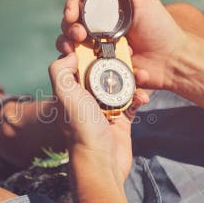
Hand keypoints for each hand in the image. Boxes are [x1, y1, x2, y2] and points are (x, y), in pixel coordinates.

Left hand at [48, 52, 143, 185]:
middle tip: (130, 54)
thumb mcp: (64, 96)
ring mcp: (105, 108)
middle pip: (103, 70)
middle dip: (118, 61)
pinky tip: (143, 97)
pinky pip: (133, 101)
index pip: (79, 62)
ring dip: (133, 78)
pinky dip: (140, 97)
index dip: (90, 49)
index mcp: (71, 90)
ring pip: (121, 84)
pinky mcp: (121, 119)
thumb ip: (60, 71)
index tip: (105, 39)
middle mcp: (86, 97)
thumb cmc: (82, 129)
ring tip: (143, 75)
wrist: (102, 163)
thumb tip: (71, 54)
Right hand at [57, 0, 186, 89]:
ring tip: (77, 53)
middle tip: (79, 36)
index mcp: (104, 11)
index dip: (70, 8)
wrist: (172, 60)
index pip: (78, 6)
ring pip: (70, 49)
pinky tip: (98, 65)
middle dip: (68, 30)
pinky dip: (85, 67)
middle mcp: (98, 30)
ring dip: (68, 49)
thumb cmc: (159, 26)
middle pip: (69, 27)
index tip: (72, 14)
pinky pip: (84, 70)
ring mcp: (98, 50)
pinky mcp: (101, 69)